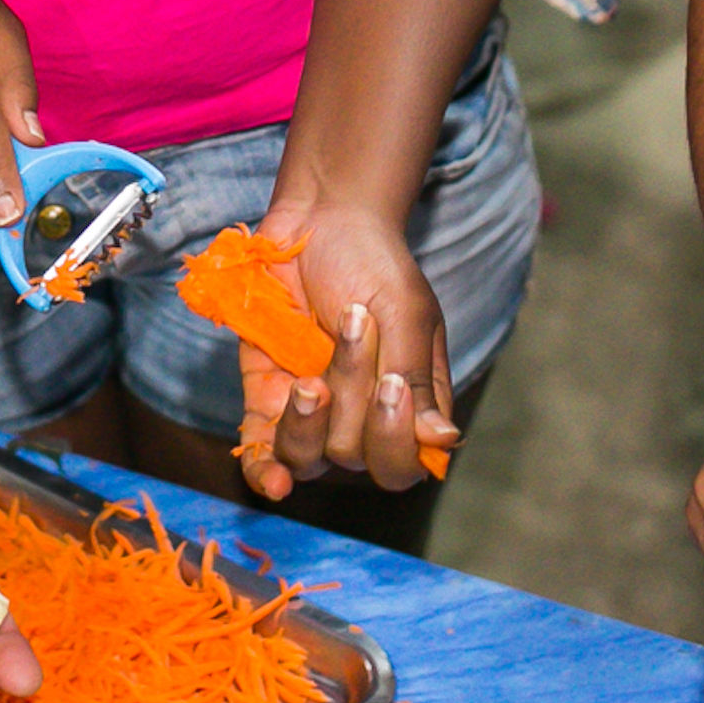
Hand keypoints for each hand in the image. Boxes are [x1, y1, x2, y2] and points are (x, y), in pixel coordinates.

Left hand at [233, 203, 455, 494]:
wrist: (318, 222)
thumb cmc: (374, 265)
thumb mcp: (406, 314)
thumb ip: (419, 379)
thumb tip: (442, 443)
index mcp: (406, 406)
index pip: (403, 464)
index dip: (394, 440)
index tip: (391, 384)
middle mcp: (359, 418)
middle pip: (354, 454)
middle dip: (353, 396)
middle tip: (355, 328)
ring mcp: (311, 411)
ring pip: (308, 458)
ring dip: (307, 423)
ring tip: (309, 380)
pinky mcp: (266, 397)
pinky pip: (261, 452)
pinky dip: (265, 470)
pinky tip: (274, 480)